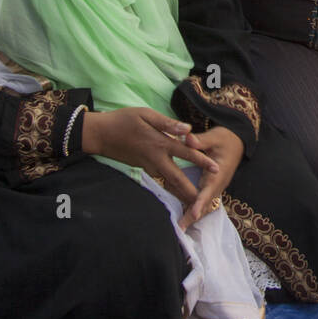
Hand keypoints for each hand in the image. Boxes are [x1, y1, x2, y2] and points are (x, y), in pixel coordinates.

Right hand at [82, 107, 217, 207]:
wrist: (100, 134)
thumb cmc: (123, 120)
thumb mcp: (145, 115)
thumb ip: (167, 124)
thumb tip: (187, 129)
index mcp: (159, 143)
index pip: (186, 153)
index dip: (202, 161)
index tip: (217, 169)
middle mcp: (155, 158)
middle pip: (177, 178)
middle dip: (191, 191)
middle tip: (205, 202)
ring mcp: (148, 166)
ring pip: (168, 182)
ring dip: (181, 193)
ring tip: (195, 203)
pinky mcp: (143, 168)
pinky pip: (160, 179)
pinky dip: (170, 187)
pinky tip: (178, 192)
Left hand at [181, 126, 243, 228]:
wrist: (238, 142)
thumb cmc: (225, 138)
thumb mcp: (215, 136)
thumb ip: (200, 140)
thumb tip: (187, 139)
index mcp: (218, 172)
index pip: (208, 189)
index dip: (200, 202)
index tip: (193, 213)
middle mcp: (218, 183)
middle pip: (206, 204)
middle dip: (193, 216)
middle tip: (180, 229)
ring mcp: (216, 186)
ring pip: (205, 205)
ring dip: (193, 216)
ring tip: (180, 228)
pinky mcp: (213, 187)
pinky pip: (204, 201)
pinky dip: (195, 210)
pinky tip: (185, 217)